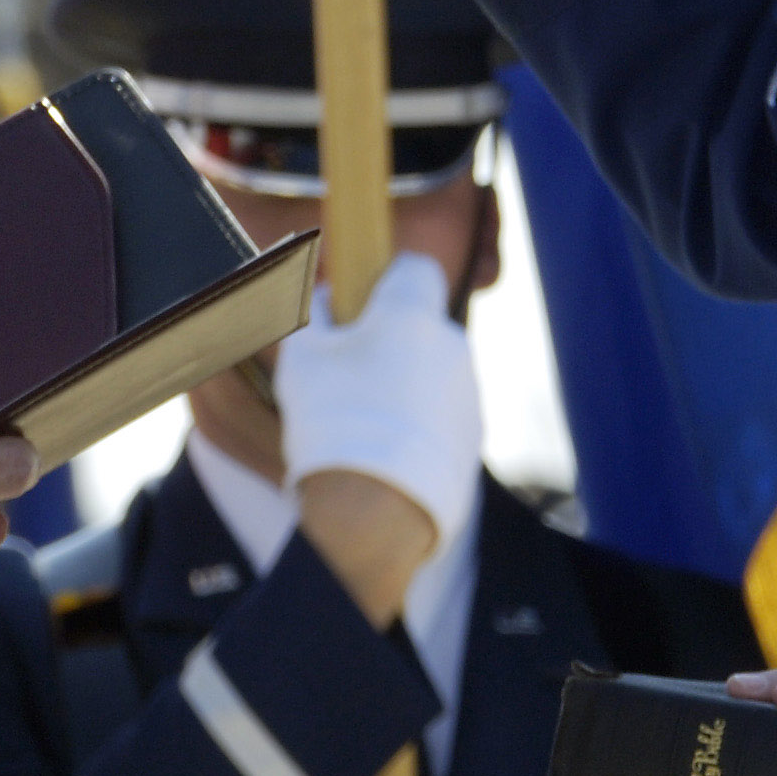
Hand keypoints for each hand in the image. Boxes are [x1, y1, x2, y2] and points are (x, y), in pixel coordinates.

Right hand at [276, 252, 483, 628]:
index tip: (361, 307)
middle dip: (393, 339)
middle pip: (422, 325)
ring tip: (366, 422)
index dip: (387, 282)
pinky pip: (443, 413)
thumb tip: (330, 298)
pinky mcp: (473, 435)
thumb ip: (317, 314)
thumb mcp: (303, 355)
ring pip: (434, 370)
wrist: (378, 505)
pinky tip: (388, 451)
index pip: (416, 270)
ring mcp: (467, 391)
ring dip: (408, 383)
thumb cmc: (333, 417)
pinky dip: (421, 423)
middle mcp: (452, 344)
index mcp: (413, 314)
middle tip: (351, 373)